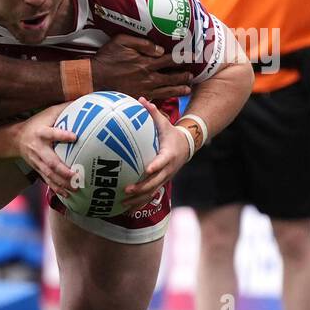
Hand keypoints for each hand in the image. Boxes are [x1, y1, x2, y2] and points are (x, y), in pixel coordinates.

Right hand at [16, 103, 76, 197]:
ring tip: (75, 190)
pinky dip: (57, 188)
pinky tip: (68, 195)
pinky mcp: (37, 169)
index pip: (51, 133)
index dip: (61, 135)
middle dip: (62, 170)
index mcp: (41, 133)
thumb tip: (87, 100)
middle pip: (49, 161)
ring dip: (62, 183)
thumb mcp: (48, 113)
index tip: (74, 137)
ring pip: (49, 174)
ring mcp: (37, 161)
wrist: (15, 139)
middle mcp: (38, 149)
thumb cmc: (37, 123)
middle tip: (75, 176)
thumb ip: (66, 108)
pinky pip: (48, 180)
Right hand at [92, 34, 191, 102]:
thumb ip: (143, 43)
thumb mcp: (122, 41)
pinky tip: (169, 100)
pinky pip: (155, 99)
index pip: (171, 59)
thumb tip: (160, 49)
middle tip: (192, 75)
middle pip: (173, 76)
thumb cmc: (106, 58)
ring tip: (188, 89)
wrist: (92, 78)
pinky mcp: (137, 97)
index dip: (184, 58)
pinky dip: (165, 100)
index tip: (194, 57)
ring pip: (167, 90)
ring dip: (179, 89)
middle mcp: (148, 77)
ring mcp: (144, 89)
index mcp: (147, 62)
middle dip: (184, 75)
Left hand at [122, 97, 186, 211]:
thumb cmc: (170, 133)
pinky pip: (151, 195)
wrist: (186, 146)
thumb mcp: (164, 123)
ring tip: (122, 203)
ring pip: (153, 191)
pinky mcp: (161, 182)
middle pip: (156, 181)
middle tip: (126, 190)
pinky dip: (140, 203)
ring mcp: (165, 177)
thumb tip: (141, 99)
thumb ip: (152, 112)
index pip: (162, 161)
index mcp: (168, 154)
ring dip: (138, 199)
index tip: (146, 170)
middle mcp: (168, 169)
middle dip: (142, 187)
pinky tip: (126, 210)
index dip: (155, 166)